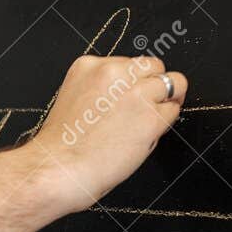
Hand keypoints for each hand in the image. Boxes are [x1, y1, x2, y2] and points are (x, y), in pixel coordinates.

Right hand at [25, 54, 187, 213]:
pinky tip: (142, 137)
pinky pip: (173, 111)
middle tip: (142, 109)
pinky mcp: (151, 114)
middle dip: (152, 86)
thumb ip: (103, 89)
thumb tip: (130, 92)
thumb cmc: (62, 146)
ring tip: (146, 122)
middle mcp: (113, 71)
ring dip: (164, 102)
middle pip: (154, 66)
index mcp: (88, 66)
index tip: (125, 100)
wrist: (58, 168)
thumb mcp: (76, 100)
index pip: (128, 63)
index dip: (131, 83)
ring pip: (174, 83)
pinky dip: (164, 124)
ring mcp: (135, 91)